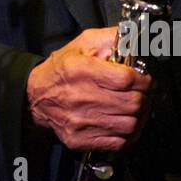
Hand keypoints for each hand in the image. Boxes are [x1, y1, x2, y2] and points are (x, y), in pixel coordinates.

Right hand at [26, 27, 152, 151]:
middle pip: (132, 103)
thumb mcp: (84, 44)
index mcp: (82, 70)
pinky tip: (125, 122)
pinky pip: (118, 143)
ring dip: (139, 116)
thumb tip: (137, 37)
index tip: (144, 79)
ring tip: (136, 108)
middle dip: (144, 97)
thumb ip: (113, 37)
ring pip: (130, 124)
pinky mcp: (79, 139)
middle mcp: (81, 97)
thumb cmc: (62, 69)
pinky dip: (128, 134)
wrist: (35, 97)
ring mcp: (80, 122)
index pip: (127, 79)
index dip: (143, 80)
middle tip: (142, 94)